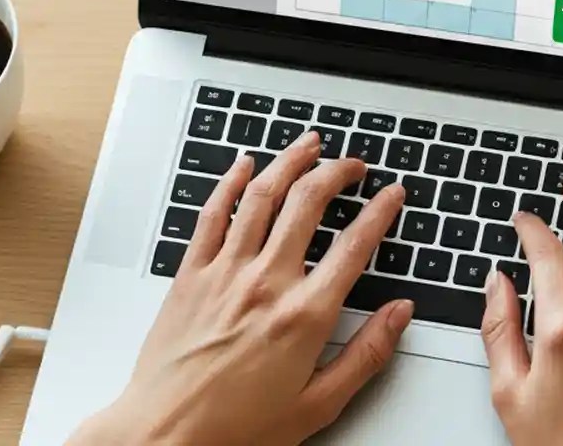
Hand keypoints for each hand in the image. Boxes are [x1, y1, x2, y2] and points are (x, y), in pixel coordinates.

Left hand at [69, 132, 412, 445]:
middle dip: (338, 172)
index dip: (380, 211)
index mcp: (303, 316)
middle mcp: (265, 283)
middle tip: (354, 165)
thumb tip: (399, 315)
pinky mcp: (190, 275)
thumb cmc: (234, 429)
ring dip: (290, 161)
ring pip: (262, 195)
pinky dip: (230, 182)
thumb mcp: (318, 405)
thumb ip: (366, 355)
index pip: (354, 245)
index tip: (392, 195)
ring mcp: (224, 273)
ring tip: (310, 145)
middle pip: (309, 202)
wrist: (163, 437)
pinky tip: (243, 166)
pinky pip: (212, 214)